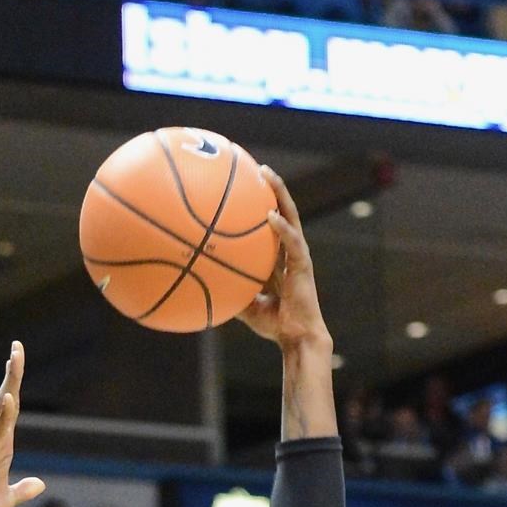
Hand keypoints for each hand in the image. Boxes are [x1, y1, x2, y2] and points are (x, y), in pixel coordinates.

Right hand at [0, 343, 47, 506]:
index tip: (14, 362)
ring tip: (14, 356)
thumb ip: (22, 490)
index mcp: (1, 447)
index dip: (14, 387)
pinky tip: (9, 396)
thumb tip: (39, 484)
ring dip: (10, 382)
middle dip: (13, 374)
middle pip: (7, 400)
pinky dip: (4, 414)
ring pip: (2, 408)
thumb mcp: (8, 499)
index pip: (11, 411)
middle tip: (17, 347)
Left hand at [236, 166, 330, 352]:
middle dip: (272, 189)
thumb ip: (230, 290)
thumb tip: (203, 285)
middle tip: (258, 168)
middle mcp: (289, 251)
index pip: (271, 224)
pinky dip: (282, 228)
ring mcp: (298, 256)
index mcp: (278, 258)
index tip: (248, 186)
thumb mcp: (244, 304)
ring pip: (291, 217)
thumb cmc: (274, 324)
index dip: (262, 204)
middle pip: (282, 211)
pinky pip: (293, 242)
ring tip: (267, 175)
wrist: (296, 338)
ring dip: (280, 195)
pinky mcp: (303, 266)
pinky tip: (270, 215)